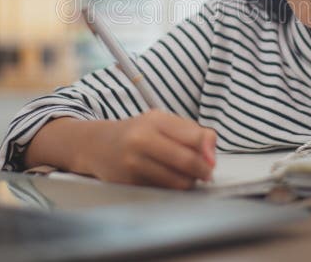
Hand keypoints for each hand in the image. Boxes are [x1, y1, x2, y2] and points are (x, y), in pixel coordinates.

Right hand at [89, 110, 216, 189]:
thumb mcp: (162, 122)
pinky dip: (171, 187)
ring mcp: (133, 162)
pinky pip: (162, 190)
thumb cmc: (138, 132)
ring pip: (177, 181)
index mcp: (156, 120)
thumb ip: (192, 133)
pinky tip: (166, 179)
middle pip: (187, 161)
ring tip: (186, 176)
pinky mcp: (128, 182)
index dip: (209, 151)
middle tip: (206, 174)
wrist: (98, 145)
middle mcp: (142, 139)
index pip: (194, 137)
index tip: (212, 160)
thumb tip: (212, 155)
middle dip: (203, 171)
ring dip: (189, 181)